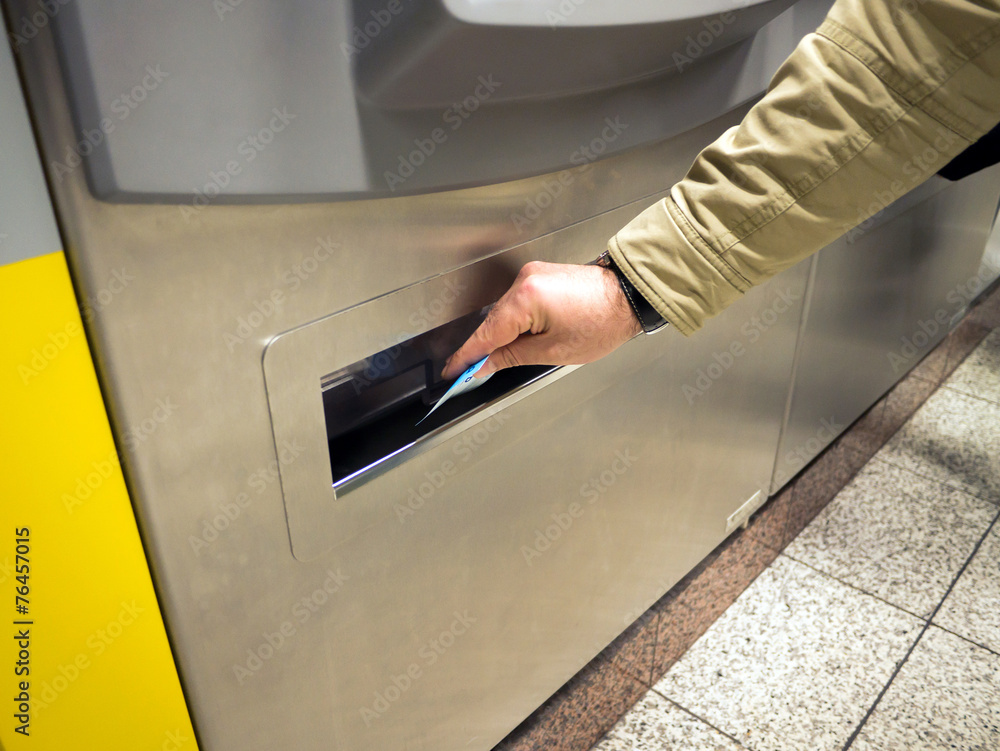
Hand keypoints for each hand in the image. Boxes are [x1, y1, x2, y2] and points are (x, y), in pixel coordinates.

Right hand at [441, 260, 642, 379]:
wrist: (629, 298)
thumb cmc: (602, 323)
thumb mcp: (553, 352)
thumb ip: (512, 357)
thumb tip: (486, 363)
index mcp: (526, 297)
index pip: (487, 333)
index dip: (467, 355)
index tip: (453, 370)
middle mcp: (525, 280)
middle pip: (493, 322)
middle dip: (484, 348)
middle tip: (470, 373)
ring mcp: (532, 275)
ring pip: (504, 313)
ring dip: (502, 336)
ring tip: (501, 360)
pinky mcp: (540, 276)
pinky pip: (516, 304)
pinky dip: (514, 323)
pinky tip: (517, 340)